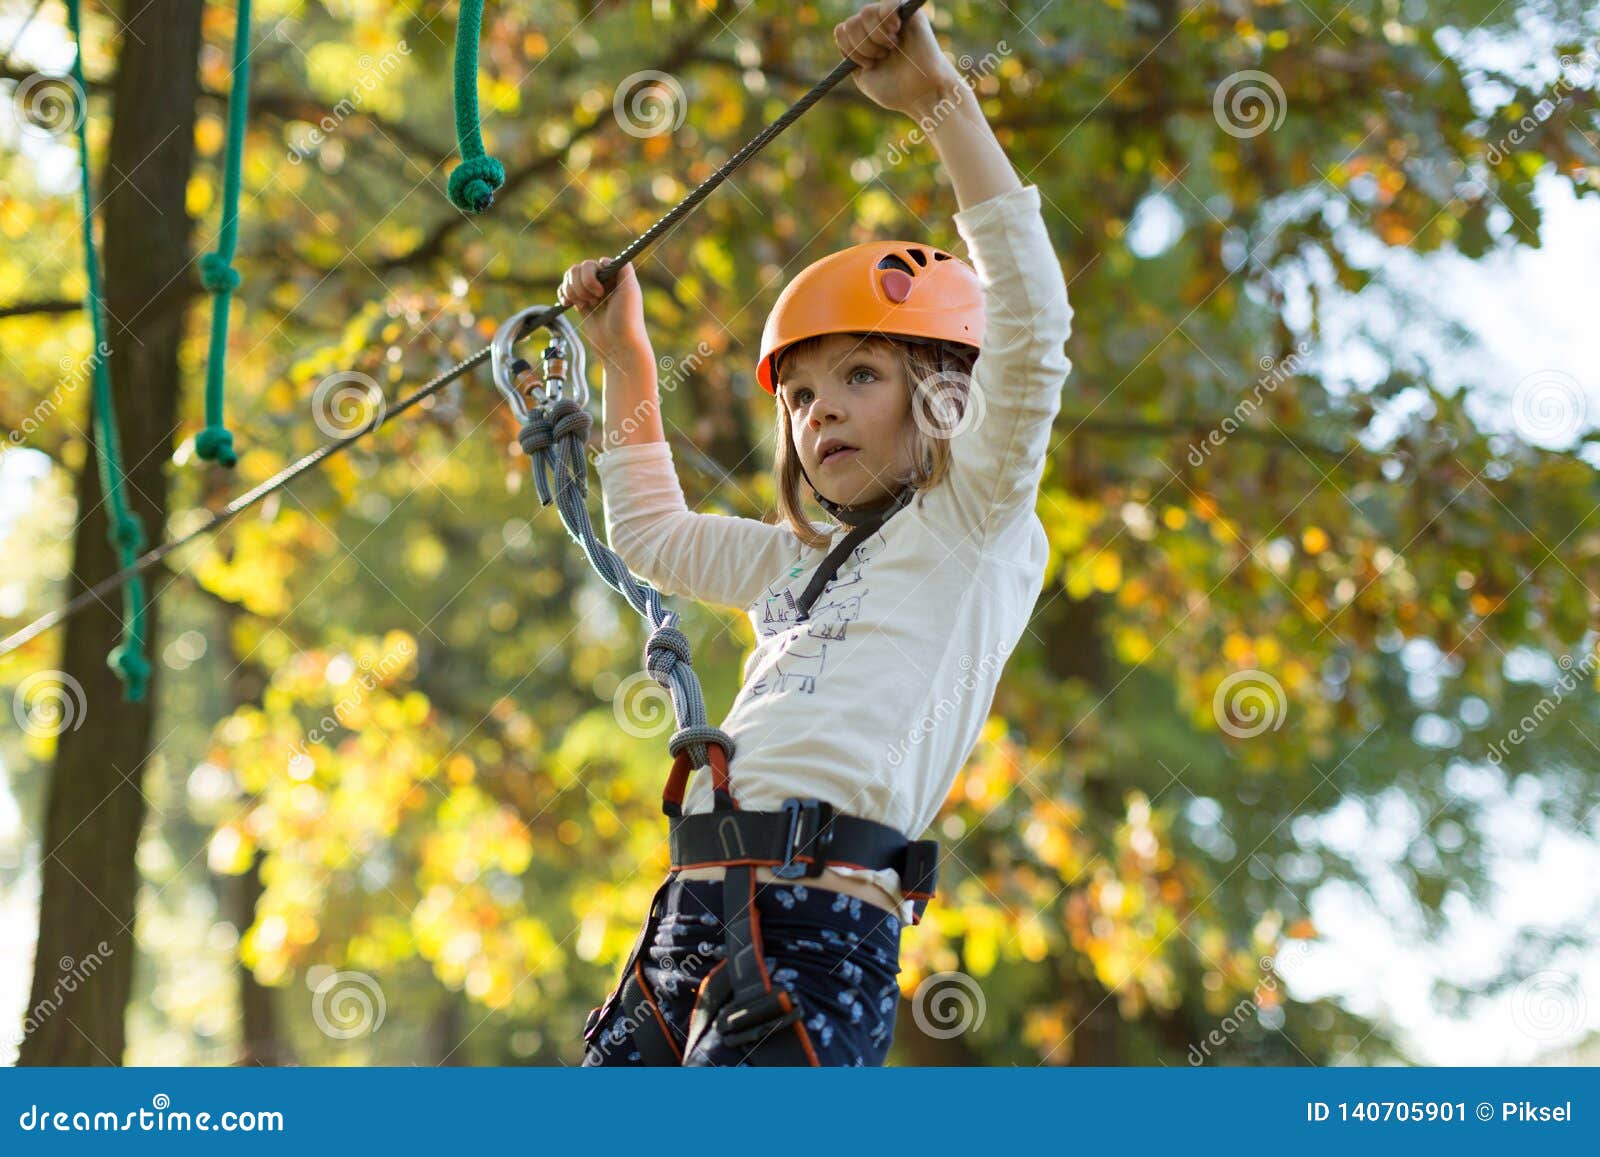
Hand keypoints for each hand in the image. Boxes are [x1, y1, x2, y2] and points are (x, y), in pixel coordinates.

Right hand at [558, 257, 648, 362]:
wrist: (618, 347)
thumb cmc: (627, 320)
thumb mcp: (630, 291)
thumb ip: (623, 269)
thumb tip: (604, 260)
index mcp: (615, 276)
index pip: (594, 263)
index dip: (591, 276)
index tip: (600, 293)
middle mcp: (604, 282)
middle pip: (579, 268)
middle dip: (580, 284)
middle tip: (593, 301)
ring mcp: (592, 293)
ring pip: (570, 277)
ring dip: (572, 289)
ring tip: (583, 305)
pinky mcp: (582, 304)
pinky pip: (565, 289)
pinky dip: (563, 294)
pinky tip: (567, 303)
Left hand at [834, 2, 960, 118]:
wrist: (922, 95)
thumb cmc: (897, 91)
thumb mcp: (864, 78)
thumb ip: (850, 55)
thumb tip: (840, 30)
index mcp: (866, 42)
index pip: (842, 30)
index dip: (849, 47)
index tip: (866, 64)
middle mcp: (878, 28)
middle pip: (852, 22)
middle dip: (861, 45)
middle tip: (880, 58)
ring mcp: (893, 19)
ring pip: (865, 13)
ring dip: (874, 37)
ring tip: (890, 50)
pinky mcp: (909, 13)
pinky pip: (888, 3)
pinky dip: (887, 18)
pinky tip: (895, 32)